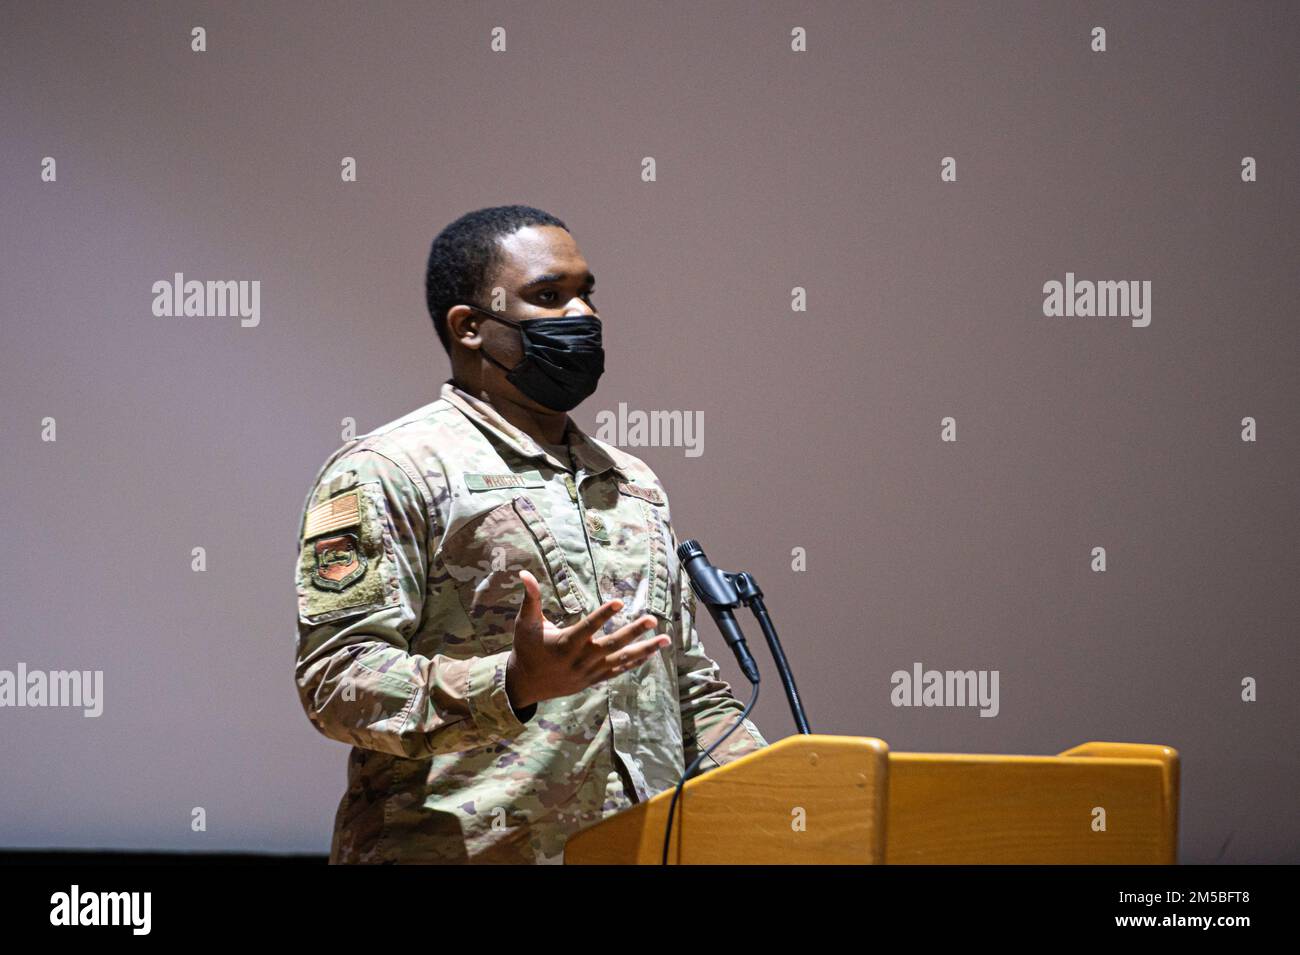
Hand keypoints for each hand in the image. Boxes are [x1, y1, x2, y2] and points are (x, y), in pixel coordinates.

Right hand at [505, 569, 668, 709]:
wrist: (525, 685)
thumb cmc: (526, 648)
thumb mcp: (525, 623)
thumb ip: (530, 598)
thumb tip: (524, 573)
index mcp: (564, 644)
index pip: (587, 628)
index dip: (603, 615)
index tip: (619, 601)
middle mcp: (579, 660)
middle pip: (611, 645)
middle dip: (633, 632)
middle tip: (652, 619)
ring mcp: (589, 672)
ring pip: (620, 660)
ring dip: (644, 650)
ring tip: (665, 640)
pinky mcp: (593, 680)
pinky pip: (618, 671)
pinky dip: (635, 662)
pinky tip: (652, 652)